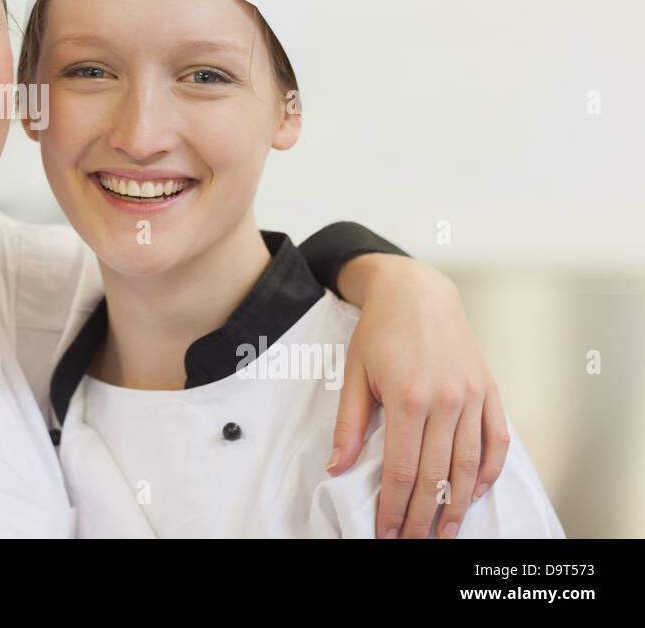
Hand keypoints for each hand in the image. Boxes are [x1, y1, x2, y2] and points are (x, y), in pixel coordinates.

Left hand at [330, 254, 509, 537]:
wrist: (416, 291)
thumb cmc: (379, 331)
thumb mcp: (353, 373)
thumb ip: (349, 424)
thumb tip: (338, 467)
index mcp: (407, 396)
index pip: (403, 469)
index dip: (395, 507)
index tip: (385, 531)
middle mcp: (445, 399)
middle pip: (437, 475)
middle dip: (424, 517)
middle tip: (413, 543)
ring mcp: (472, 395)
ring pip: (470, 465)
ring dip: (458, 505)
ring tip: (445, 533)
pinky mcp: (489, 390)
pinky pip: (496, 440)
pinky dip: (489, 472)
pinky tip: (475, 493)